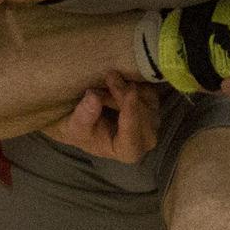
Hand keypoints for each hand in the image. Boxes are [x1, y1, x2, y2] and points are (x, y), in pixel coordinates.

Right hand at [44, 73, 159, 162]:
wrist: (86, 124)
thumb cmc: (82, 131)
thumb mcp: (75, 128)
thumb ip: (84, 117)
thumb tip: (93, 98)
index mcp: (129, 152)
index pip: (133, 135)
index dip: (131, 113)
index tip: (130, 93)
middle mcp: (146, 140)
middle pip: (142, 115)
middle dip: (124, 96)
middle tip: (108, 77)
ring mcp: (152, 122)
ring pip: (147, 101)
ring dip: (126, 88)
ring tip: (107, 80)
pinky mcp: (154, 106)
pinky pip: (149, 91)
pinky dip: (134, 83)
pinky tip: (118, 80)